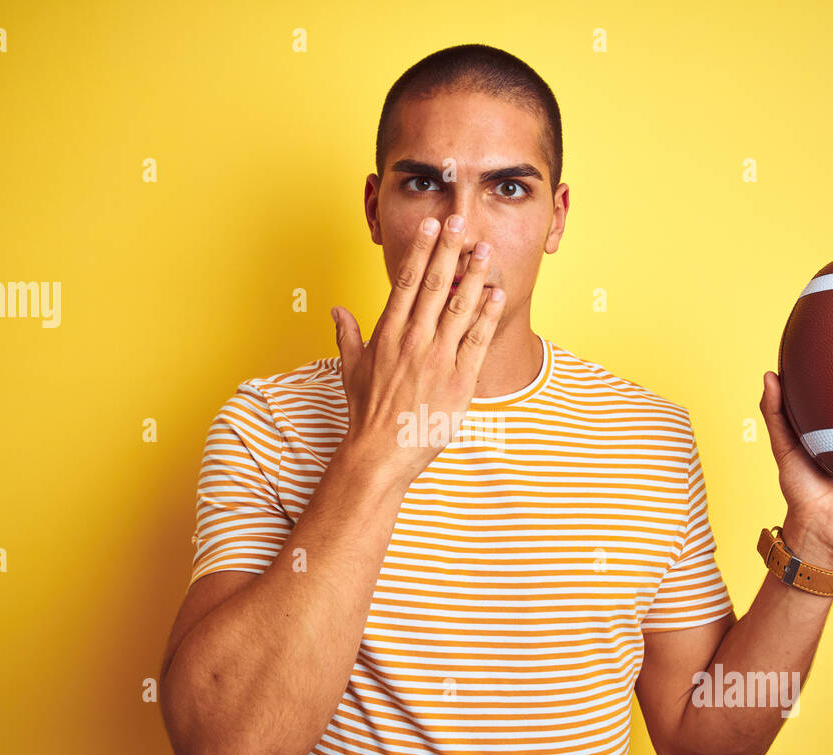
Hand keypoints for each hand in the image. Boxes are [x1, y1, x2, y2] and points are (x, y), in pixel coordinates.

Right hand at [330, 214, 505, 489]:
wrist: (380, 453)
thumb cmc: (366, 414)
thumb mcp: (351, 370)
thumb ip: (347, 336)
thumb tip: (336, 310)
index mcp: (387, 335)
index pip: (405, 283)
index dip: (419, 252)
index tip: (430, 228)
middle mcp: (413, 341)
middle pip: (433, 286)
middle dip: (448, 251)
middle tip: (460, 222)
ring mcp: (437, 360)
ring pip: (459, 308)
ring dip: (474, 276)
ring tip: (485, 250)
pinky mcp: (459, 381)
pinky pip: (476, 342)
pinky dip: (487, 317)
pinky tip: (496, 296)